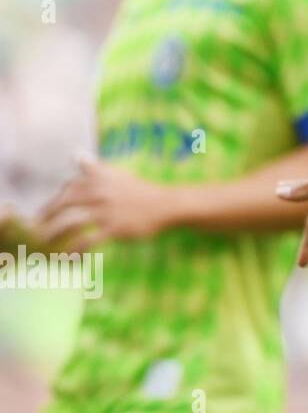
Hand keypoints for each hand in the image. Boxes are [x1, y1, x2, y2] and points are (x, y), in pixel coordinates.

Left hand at [35, 156, 171, 252]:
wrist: (166, 205)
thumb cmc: (140, 191)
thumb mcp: (117, 175)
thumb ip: (94, 168)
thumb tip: (76, 154)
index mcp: (98, 179)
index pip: (67, 190)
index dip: (52, 203)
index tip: (44, 215)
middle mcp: (99, 193)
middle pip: (63, 206)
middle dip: (46, 219)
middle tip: (36, 232)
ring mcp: (106, 211)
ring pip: (70, 224)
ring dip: (54, 236)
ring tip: (45, 247)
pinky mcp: (114, 228)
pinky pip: (87, 241)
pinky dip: (75, 251)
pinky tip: (69, 259)